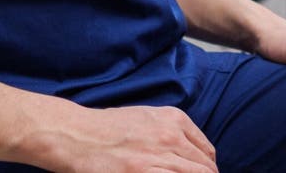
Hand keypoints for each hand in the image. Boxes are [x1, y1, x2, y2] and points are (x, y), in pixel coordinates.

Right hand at [52, 104, 217, 172]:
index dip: (206, 168)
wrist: (79, 135)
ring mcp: (158, 157)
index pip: (206, 151)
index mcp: (173, 118)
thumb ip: (171, 131)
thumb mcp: (146, 117)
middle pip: (205, 168)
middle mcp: (170, 136)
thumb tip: (189, 155)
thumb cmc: (109, 128)